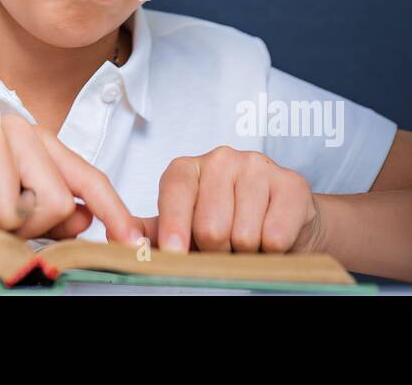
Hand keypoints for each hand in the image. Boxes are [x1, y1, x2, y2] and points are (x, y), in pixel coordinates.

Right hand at [0, 112, 142, 242]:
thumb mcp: (5, 208)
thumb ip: (48, 211)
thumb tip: (86, 218)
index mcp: (34, 140)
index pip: (88, 176)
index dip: (113, 211)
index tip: (131, 242)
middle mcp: (16, 129)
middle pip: (60, 203)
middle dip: (25, 227)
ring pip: (22, 215)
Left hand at [140, 146, 321, 253]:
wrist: (282, 220)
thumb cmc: (226, 222)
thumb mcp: (185, 226)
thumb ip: (154, 231)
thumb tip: (120, 238)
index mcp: (188, 168)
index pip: (175, 192)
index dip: (174, 227)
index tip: (174, 252)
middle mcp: (221, 158)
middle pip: (210, 226)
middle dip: (216, 250)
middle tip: (223, 245)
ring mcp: (258, 166)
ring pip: (242, 235)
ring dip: (245, 251)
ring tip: (247, 239)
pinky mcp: (292, 183)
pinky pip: (274, 236)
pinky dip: (272, 250)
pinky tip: (270, 234)